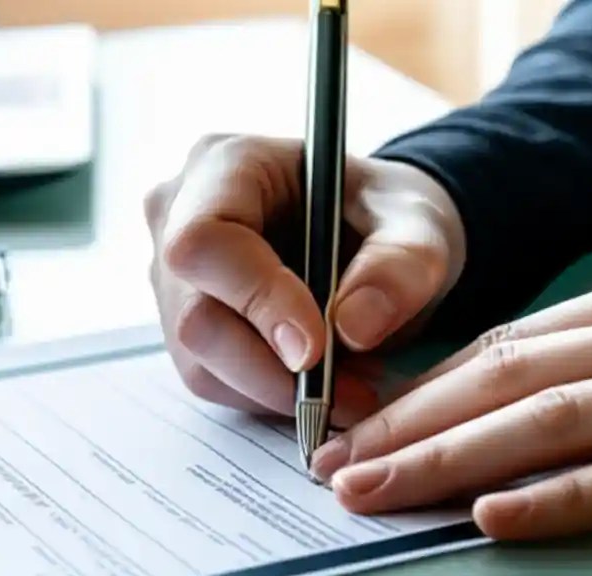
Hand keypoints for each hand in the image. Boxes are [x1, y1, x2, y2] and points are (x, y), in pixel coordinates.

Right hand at [145, 135, 465, 425]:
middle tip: (346, 391)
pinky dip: (268, 396)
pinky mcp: (184, 326)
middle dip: (273, 368)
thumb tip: (354, 327)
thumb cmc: (384, 213)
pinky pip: (212, 380)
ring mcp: (172, 277)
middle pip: (195, 316)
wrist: (368, 236)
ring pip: (201, 361)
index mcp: (225, 164)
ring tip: (349, 385)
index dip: (255, 300)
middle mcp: (177, 217)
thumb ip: (401, 265)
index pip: (205, 241)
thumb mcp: (419, 223)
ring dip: (277, 390)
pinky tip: (318, 381)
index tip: (317, 349)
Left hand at [311, 249, 591, 539]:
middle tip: (336, 465)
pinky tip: (495, 519)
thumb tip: (526, 390)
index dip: (426, 388)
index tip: (364, 422)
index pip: (510, 344)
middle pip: (508, 378)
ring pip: (553, 422)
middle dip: (410, 423)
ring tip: (376, 492)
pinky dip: (564, 501)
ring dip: (449, 459)